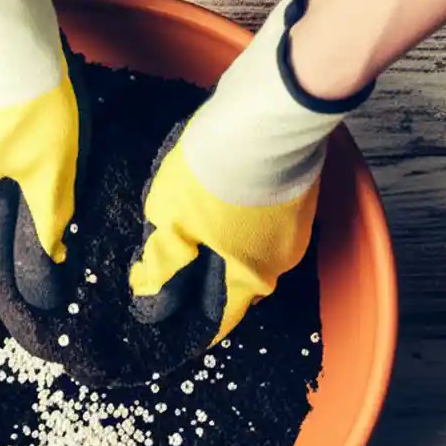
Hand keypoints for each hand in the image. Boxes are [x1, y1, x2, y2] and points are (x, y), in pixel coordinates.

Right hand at [0, 0, 81, 311]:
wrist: (10, 40)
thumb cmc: (30, 110)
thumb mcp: (50, 171)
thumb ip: (50, 215)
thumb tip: (51, 255)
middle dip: (0, 206)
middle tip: (27, 212)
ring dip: (5, 168)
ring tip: (37, 166)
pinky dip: (6, 136)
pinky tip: (29, 125)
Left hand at [129, 0, 369, 346]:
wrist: (267, 111)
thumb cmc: (216, 173)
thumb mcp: (171, 220)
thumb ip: (161, 265)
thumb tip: (148, 296)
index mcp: (248, 279)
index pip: (218, 322)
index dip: (190, 331)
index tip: (169, 334)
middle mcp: (280, 261)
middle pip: (235, 286)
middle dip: (205, 287)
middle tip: (174, 280)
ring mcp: (294, 226)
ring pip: (249, 251)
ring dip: (222, 250)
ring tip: (192, 237)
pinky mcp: (297, 193)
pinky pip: (261, 222)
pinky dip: (237, 222)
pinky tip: (216, 202)